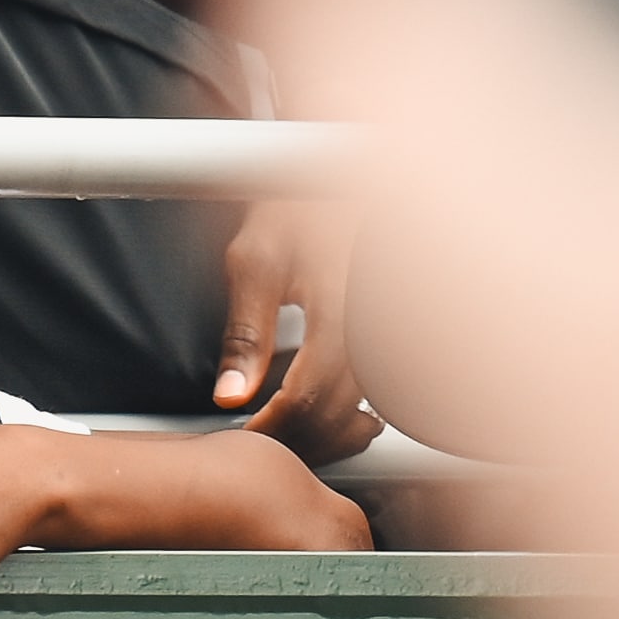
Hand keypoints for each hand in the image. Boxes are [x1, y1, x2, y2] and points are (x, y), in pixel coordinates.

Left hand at [218, 197, 382, 463]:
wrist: (331, 180)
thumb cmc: (295, 210)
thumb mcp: (255, 260)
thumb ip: (245, 332)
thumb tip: (230, 395)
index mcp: (339, 310)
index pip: (308, 398)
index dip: (273, 427)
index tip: (245, 433)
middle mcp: (372, 330)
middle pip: (337, 414)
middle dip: (296, 437)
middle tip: (258, 438)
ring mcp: (385, 336)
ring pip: (359, 410)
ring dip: (322, 431)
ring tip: (284, 431)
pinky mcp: (387, 339)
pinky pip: (372, 392)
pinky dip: (345, 412)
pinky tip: (322, 412)